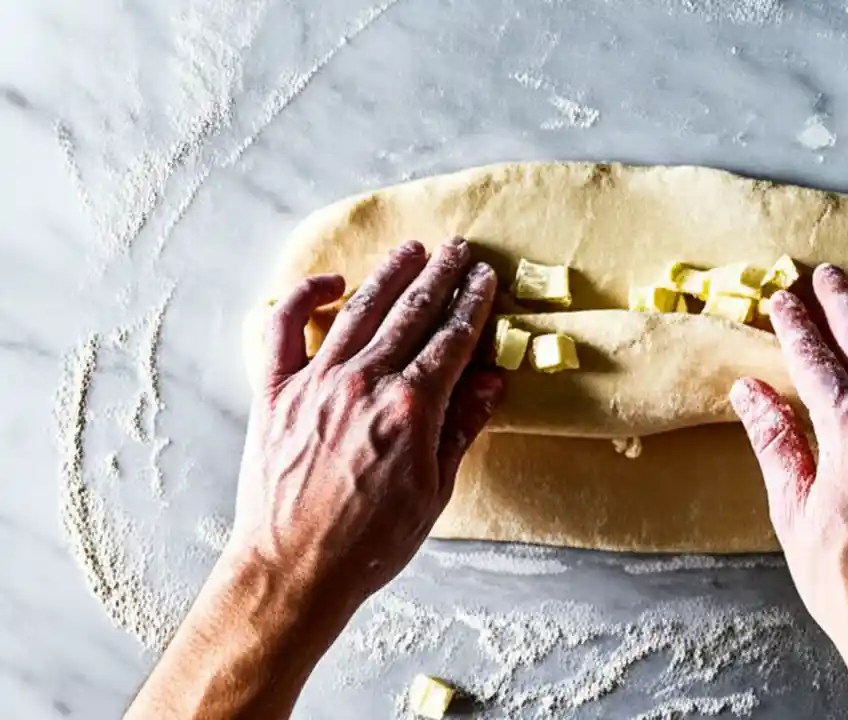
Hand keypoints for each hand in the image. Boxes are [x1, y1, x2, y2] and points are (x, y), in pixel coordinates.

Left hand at [231, 237, 501, 610]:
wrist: (294, 568)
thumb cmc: (369, 542)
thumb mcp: (434, 491)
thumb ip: (461, 428)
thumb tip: (491, 382)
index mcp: (410, 407)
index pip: (452, 340)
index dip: (473, 304)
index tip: (485, 279)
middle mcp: (363, 382)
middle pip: (411, 312)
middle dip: (440, 275)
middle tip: (459, 249)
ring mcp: (315, 382)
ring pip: (358, 310)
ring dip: (389, 274)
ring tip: (411, 250)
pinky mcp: (274, 392)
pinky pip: (284, 329)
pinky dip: (304, 298)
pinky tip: (331, 283)